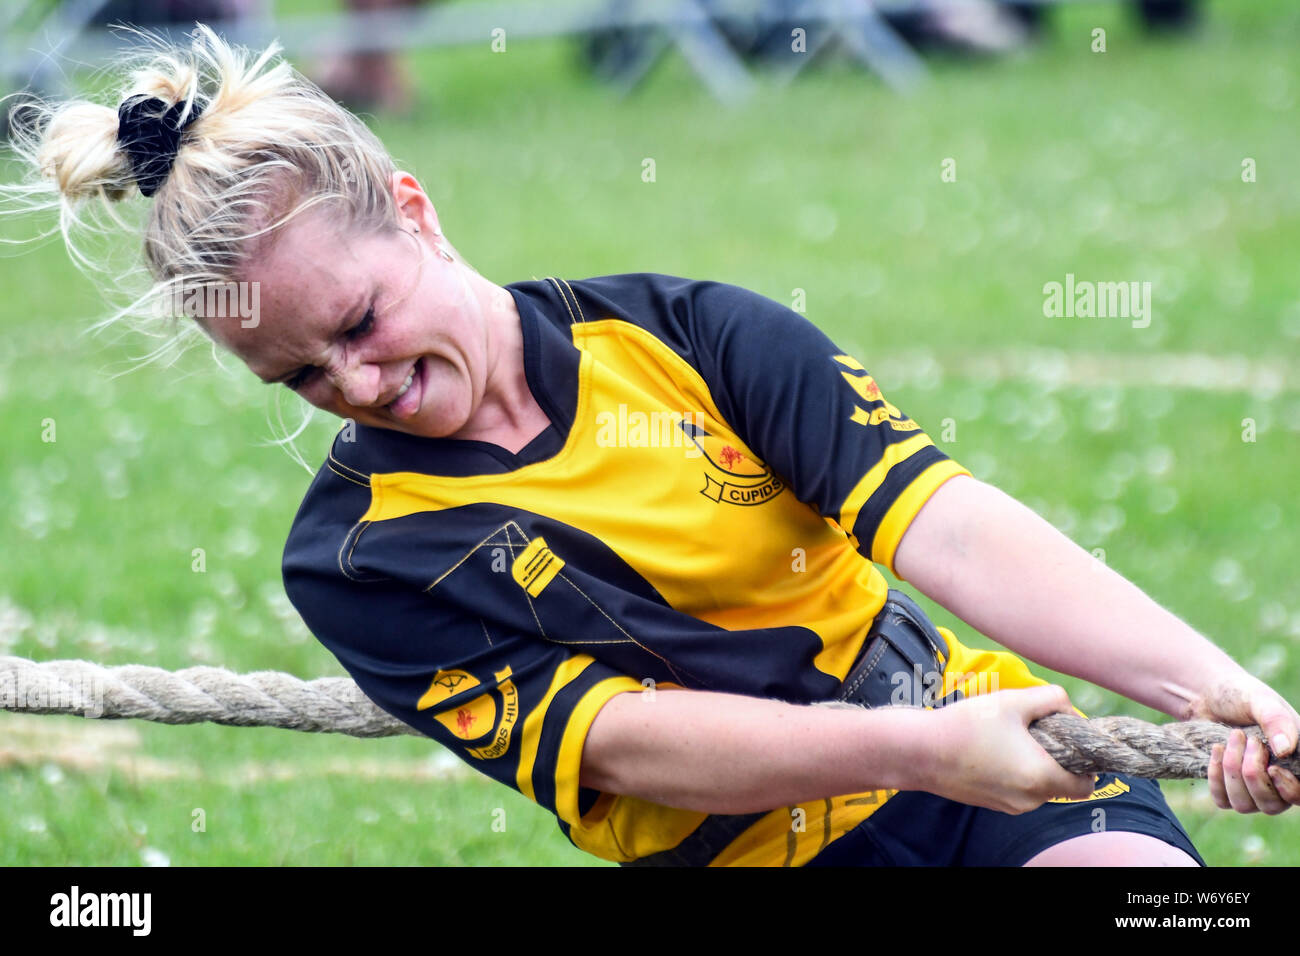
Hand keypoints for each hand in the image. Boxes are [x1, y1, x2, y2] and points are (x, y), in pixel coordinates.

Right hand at [922, 684, 1096, 813]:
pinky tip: (994, 750)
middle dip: (1058, 760)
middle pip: (1062, 784)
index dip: (1087, 764)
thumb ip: (1050, 699)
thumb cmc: (966, 725)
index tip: (1071, 742)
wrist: (919, 751)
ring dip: (1035, 766)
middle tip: (1038, 733)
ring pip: (1039, 787)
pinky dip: (1015, 773)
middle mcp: (1029, 799)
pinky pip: (1017, 790)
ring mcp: (1009, 805)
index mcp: (1041, 777)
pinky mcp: (991, 804)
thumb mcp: (1012, 701)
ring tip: (1010, 738)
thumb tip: (1067, 706)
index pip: (1086, 785)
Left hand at [1194, 673, 1299, 813]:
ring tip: (1229, 740)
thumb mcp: (1260, 700)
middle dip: (1254, 774)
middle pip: (1273, 805)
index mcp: (1297, 762)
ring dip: (1233, 772)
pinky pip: (1222, 800)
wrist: (1207, 695)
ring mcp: (1251, 788)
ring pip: (1245, 805)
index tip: (1273, 767)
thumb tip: (1285, 751)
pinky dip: (1216, 777)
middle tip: (1247, 739)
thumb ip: (1275, 720)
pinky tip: (1216, 751)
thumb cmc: (1241, 696)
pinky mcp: (1226, 787)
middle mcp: (1278, 780)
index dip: (1290, 789)